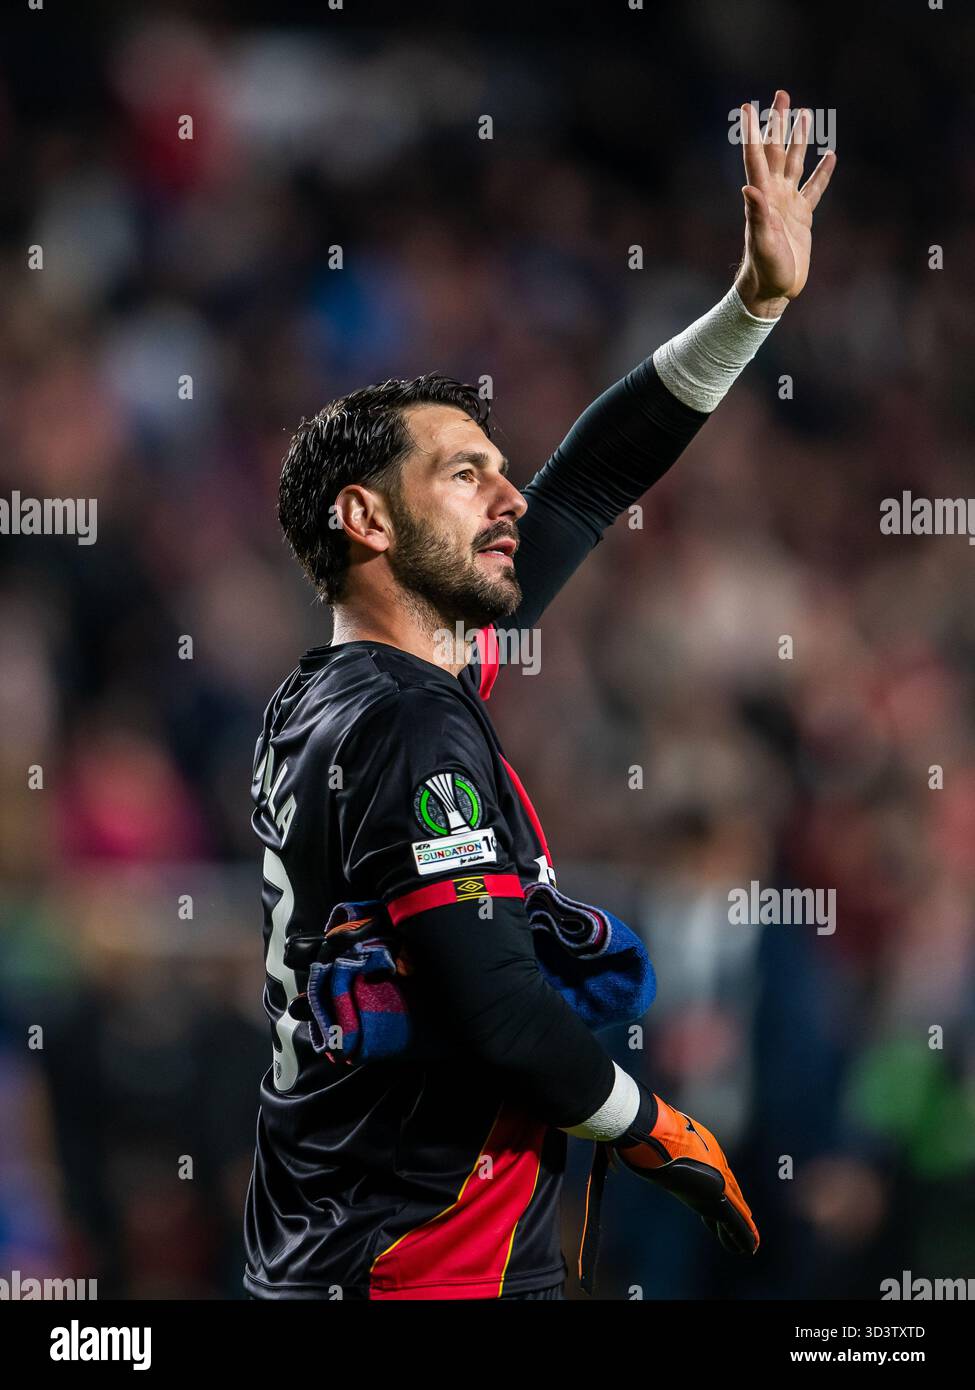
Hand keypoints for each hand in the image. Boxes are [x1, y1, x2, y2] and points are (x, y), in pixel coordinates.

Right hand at [613, 1085, 759, 1254]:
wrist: (650, 1127)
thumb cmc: (642, 1131)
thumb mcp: (639, 1144)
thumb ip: (629, 1154)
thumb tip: (615, 1162)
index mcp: (696, 1153)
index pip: (711, 1176)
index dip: (720, 1192)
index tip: (723, 1203)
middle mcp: (710, 1164)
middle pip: (728, 1193)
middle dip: (736, 1210)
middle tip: (746, 1226)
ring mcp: (715, 1178)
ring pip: (735, 1208)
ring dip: (744, 1227)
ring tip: (752, 1243)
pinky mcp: (715, 1193)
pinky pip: (734, 1220)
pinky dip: (743, 1233)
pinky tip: (752, 1246)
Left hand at [735, 90, 836, 317]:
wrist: (773, 290)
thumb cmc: (765, 269)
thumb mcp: (763, 242)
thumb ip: (757, 215)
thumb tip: (749, 186)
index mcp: (762, 196)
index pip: (756, 157)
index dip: (751, 131)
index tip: (746, 106)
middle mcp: (773, 194)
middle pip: (776, 150)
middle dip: (779, 122)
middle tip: (782, 94)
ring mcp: (788, 203)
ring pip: (795, 162)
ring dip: (799, 138)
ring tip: (804, 113)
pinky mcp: (802, 216)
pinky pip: (814, 188)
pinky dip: (822, 172)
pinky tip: (830, 155)